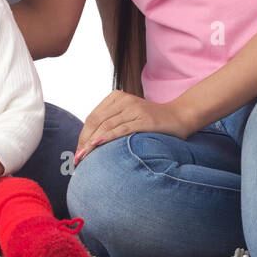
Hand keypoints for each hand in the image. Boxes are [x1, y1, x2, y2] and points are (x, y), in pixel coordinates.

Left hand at [74, 91, 192, 165]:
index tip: (78, 152)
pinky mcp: (143, 119)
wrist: (178, 117)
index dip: (83, 135)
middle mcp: (123, 100)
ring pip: (106, 126)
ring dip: (92, 143)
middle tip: (78, 158)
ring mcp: (133, 108)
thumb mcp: (128, 116)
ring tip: (84, 157)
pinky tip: (98, 145)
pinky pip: (121, 128)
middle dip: (84, 141)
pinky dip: (108, 137)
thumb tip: (90, 143)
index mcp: (116, 97)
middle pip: (96, 121)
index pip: (93, 117)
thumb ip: (112, 122)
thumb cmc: (151, 121)